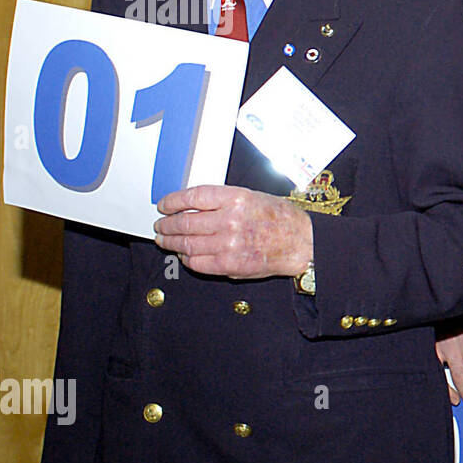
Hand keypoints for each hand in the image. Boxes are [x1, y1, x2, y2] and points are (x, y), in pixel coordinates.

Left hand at [154, 185, 312, 278]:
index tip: (164, 205)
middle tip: (160, 225)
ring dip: (171, 242)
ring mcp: (229, 244)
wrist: (302, 243)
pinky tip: (184, 254)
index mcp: (237, 198)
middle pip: (185, 222)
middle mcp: (230, 220)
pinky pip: (197, 262)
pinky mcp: (229, 264)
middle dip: (167, 224)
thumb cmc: (280, 219)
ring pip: (186, 243)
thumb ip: (223, 201)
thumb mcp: (253, 197)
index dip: (173, 201)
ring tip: (165, 240)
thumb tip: (192, 207)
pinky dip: (187, 258)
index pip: (193, 197)